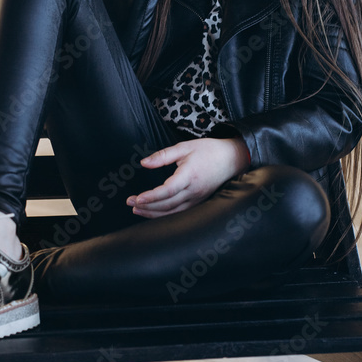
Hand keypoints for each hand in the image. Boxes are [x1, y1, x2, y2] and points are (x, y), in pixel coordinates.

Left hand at [126, 137, 249, 218]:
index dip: (151, 196)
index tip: (137, 198)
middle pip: (167, 204)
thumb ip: (162, 155)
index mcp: (189, 175)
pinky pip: (180, 213)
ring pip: (173, 212)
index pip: (168, 190)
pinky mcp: (198, 202)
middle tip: (130, 202)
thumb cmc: (208, 150)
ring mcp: (197, 198)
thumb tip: (143, 163)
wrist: (232, 158)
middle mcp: (194, 191)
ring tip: (137, 209)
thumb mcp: (184, 147)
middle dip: (147, 206)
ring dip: (153, 213)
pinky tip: (154, 212)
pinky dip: (165, 215)